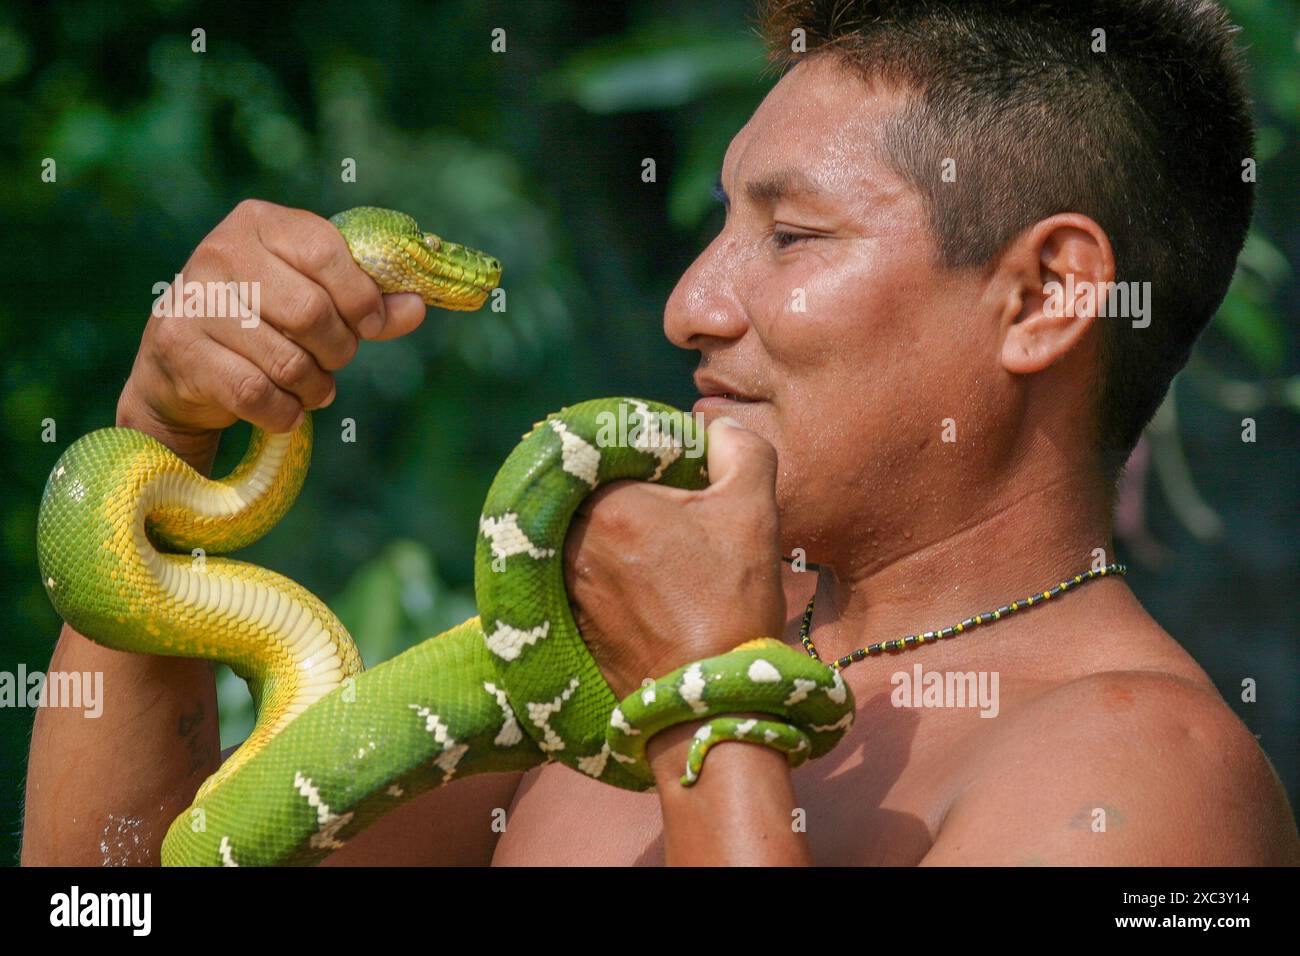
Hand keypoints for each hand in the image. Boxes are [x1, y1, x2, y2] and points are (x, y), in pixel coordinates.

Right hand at [116, 199, 427, 468]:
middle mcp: (220, 251)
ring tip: (313, 388)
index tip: (374, 325)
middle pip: (311, 312)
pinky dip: (284, 412)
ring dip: (315, 387)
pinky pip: (255, 393)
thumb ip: (367, 300)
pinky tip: (286, 409)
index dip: (362, 297)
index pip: (326, 252)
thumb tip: (418, 306)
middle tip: (336, 360)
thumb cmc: (264, 321)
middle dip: (339, 349)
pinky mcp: (178, 348)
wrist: (180, 366)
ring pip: (287, 360)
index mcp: (259, 222)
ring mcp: (194, 299)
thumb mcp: (316, 297)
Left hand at [563, 417, 785, 699]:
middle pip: (593, 493)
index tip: (680, 472)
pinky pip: (579, 575)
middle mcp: (571, 540)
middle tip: (671, 510)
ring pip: (584, 535)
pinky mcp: (568, 620)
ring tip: (659, 551)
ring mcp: (564, 584)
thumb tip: (714, 429)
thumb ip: (739, 449)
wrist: (706, 701)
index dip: (649, 456)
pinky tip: (643, 586)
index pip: (614, 453)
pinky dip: (606, 571)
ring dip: (613, 533)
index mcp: (606, 503)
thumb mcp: (753, 509)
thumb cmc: (730, 599)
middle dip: (627, 494)